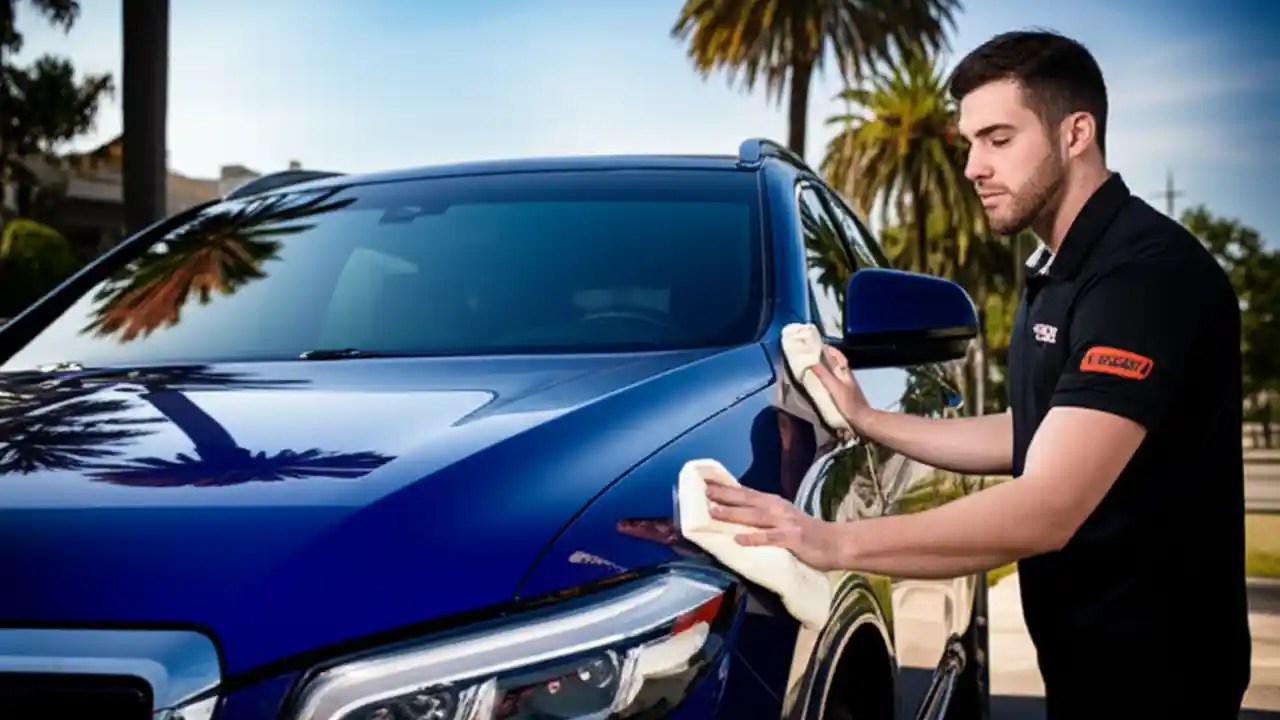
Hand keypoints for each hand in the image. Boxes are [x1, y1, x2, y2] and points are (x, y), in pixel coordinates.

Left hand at [705, 482, 848, 570]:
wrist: (836, 543)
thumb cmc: (807, 534)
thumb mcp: (783, 520)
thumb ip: (763, 517)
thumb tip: (736, 516)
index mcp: (774, 503)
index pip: (746, 492)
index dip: (725, 488)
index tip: (705, 483)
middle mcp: (778, 509)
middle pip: (747, 500)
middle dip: (724, 496)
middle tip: (703, 492)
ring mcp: (785, 523)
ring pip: (755, 517)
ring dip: (733, 513)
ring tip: (713, 512)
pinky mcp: (793, 539)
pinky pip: (770, 538)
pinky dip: (754, 538)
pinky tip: (739, 539)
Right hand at [810, 346, 871, 429]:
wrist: (862, 420)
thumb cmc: (849, 404)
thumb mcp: (835, 388)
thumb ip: (824, 376)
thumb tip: (812, 363)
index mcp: (846, 374)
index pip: (839, 357)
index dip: (831, 350)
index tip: (820, 344)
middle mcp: (847, 378)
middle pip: (838, 363)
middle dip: (828, 357)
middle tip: (815, 354)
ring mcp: (848, 387)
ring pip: (837, 372)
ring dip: (828, 367)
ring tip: (816, 366)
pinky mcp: (846, 395)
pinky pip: (836, 382)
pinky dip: (828, 378)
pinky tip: (823, 382)